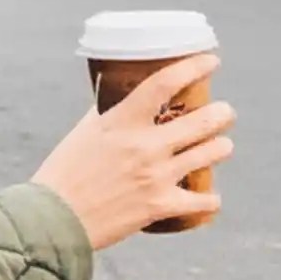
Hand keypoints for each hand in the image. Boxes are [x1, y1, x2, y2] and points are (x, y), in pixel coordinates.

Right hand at [31, 55, 234, 250]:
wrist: (55, 219)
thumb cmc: (63, 172)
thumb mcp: (83, 133)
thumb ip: (104, 114)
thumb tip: (113, 96)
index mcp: (122, 121)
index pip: (164, 83)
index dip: (193, 67)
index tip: (211, 61)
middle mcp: (145, 145)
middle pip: (202, 120)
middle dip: (221, 113)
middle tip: (225, 112)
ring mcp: (157, 176)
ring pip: (210, 154)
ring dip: (221, 148)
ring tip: (222, 146)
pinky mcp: (161, 206)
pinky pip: (203, 200)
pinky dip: (210, 198)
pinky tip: (210, 197)